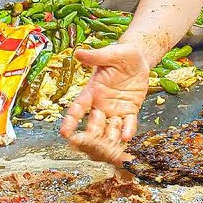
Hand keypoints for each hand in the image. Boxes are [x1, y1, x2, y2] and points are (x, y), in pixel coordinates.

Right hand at [61, 44, 150, 163]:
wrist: (138, 58)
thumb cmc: (121, 54)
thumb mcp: (110, 53)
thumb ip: (96, 56)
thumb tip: (78, 53)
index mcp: (92, 90)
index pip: (78, 107)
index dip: (71, 120)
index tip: (64, 133)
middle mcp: (101, 103)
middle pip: (93, 124)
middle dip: (90, 136)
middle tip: (89, 147)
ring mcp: (115, 109)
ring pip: (109, 128)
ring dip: (108, 139)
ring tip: (108, 149)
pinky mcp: (130, 110)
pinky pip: (128, 124)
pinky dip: (127, 131)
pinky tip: (126, 138)